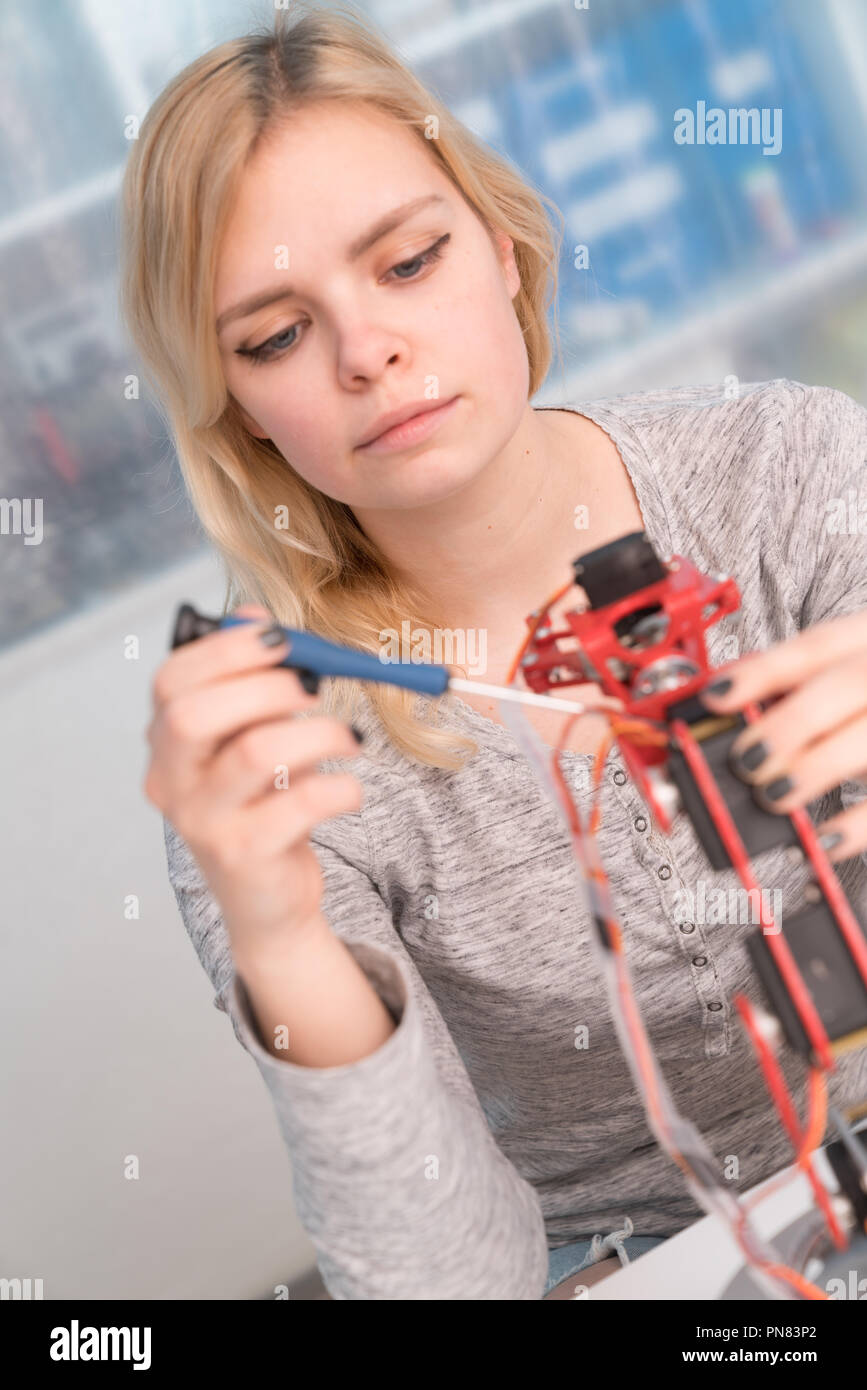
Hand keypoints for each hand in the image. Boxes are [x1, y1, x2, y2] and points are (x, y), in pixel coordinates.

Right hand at [145, 603, 363, 952]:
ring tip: (347, 739)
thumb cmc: (265, 805)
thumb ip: (252, 684)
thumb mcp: (252, 739)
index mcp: (166, 745)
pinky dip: (340, 786)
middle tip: (313, 689)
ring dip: (317, 732)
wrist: (269, 902)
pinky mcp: (245, 856)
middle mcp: (171, 783)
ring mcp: (203, 823)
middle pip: (194, 715)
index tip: (278, 635)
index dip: (225, 650)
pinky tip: (348, 788)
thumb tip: (260, 618)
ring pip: (256, 753)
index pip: (171, 682)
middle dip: (264, 686)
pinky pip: (301, 803)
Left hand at [698, 609, 866, 861]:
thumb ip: (789, 687)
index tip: (715, 696)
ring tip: (774, 796)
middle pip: (846, 687)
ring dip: (818, 768)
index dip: (761, 671)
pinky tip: (825, 840)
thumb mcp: (839, 670)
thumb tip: (719, 710)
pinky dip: (858, 825)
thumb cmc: (862, 696)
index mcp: (865, 639)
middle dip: (791, 723)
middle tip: (747, 760)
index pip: (814, 646)